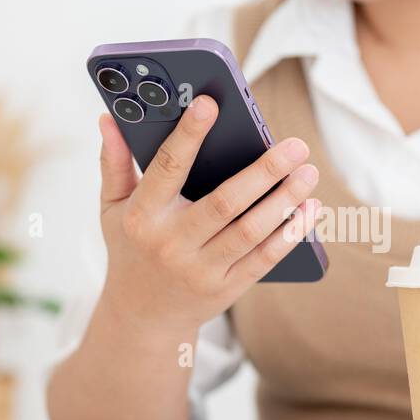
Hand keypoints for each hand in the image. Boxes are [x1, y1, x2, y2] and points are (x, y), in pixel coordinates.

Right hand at [97, 96, 320, 330]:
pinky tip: (309, 209)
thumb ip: (114, 163)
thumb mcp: (112, 208)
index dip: (188, 135)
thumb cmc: (132, 248)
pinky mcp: (225, 289)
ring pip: (250, 231)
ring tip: (308, 172)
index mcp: (143, 216)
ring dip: (284, 201)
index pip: (168, 168)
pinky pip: (264, 259)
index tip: (210, 104)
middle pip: (224, 203)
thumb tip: (109, 119)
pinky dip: (290, 233)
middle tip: (295, 145)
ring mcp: (200, 270)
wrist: (143, 316)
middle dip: (263, 172)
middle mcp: (171, 244)